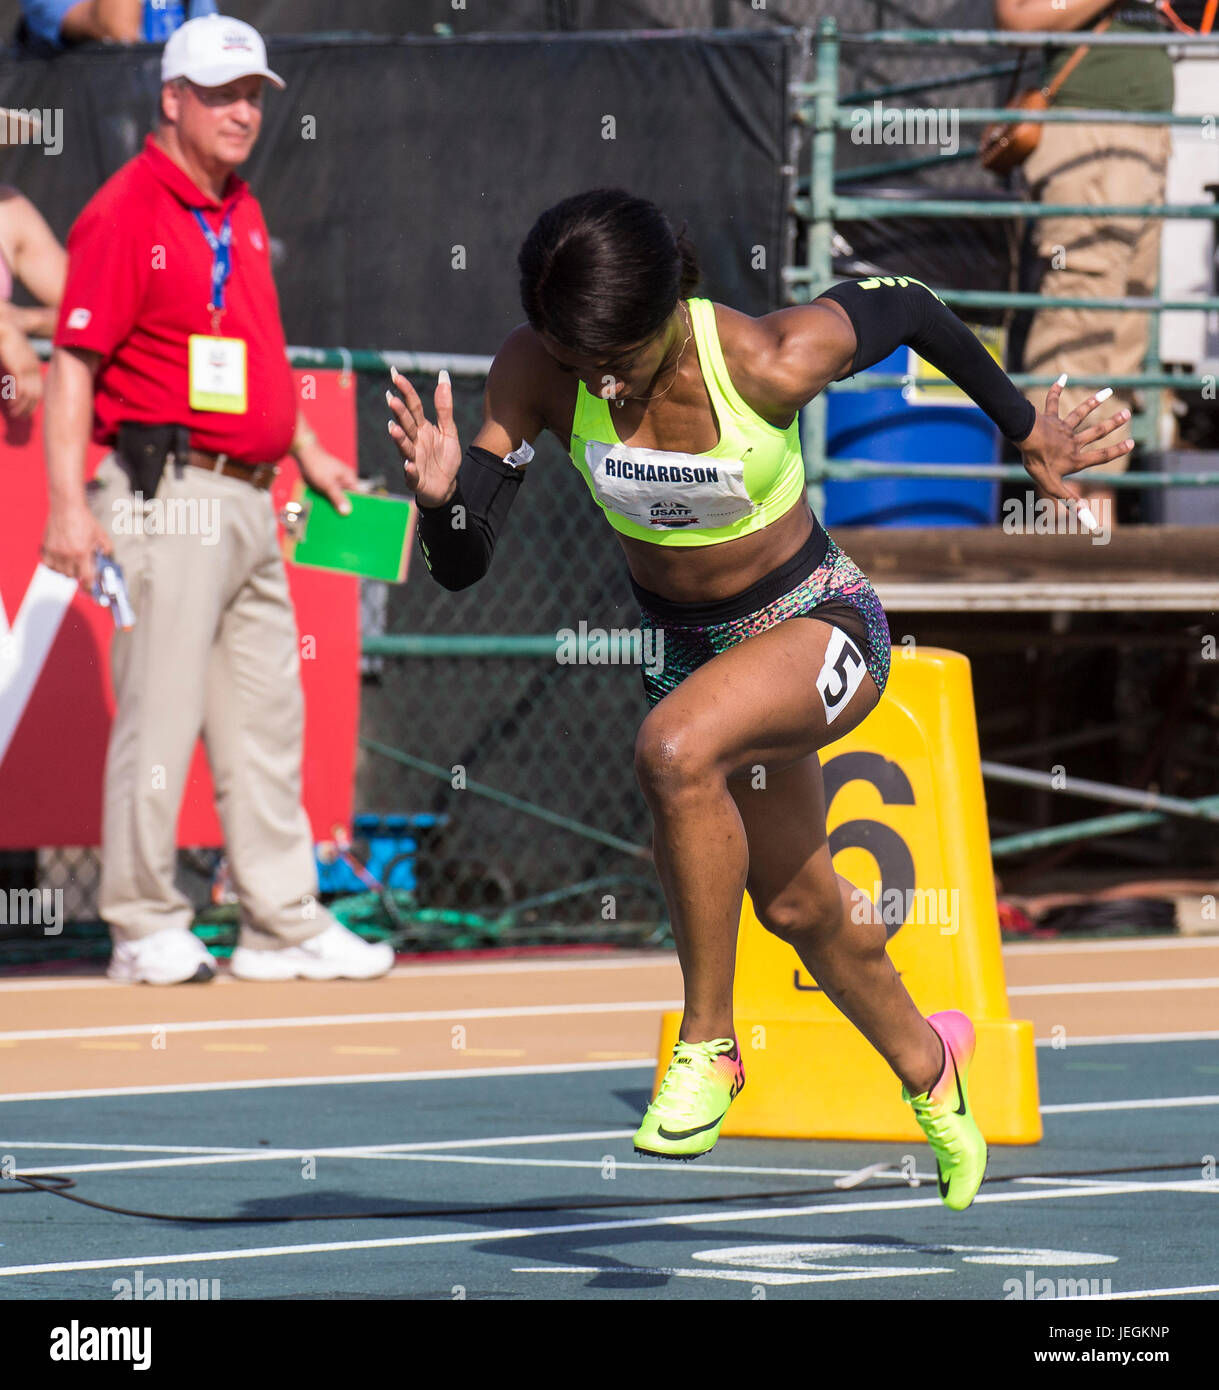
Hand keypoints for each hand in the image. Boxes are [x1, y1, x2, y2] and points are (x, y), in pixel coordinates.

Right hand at [0, 326, 44, 417]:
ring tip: (14, 414)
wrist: (5, 328)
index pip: (39, 390)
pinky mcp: (18, 368)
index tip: (27, 412)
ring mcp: (28, 369)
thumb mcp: (18, 356)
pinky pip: (20, 388)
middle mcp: (34, 369)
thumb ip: (19, 367)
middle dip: (29, 408)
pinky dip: (16, 399)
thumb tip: (15, 379)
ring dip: (21, 406)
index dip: (34, 403)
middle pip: (36, 394)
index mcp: (35, 367)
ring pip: (29, 394)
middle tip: (21, 418)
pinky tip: (11, 405)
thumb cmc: (8, 341)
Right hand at [41, 498, 111, 590]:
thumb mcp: (100, 534)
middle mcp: (67, 555)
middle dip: (78, 574)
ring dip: (66, 571)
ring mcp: (55, 552)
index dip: (90, 585)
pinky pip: (47, 564)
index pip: (86, 577)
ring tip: (70, 564)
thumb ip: (107, 548)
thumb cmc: (84, 520)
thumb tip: (107, 556)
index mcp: (82, 553)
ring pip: (59, 572)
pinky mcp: (46, 547)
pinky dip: (53, 565)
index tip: (91, 587)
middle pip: (72, 576)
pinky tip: (58, 561)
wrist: (66, 507)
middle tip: (81, 569)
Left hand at [295, 444, 357, 515]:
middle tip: (344, 524)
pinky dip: (328, 503)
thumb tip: (347, 512)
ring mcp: (336, 484)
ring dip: (335, 508)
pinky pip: (330, 497)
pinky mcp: (328, 486)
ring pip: (339, 500)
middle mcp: (346, 483)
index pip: (360, 498)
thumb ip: (338, 497)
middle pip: (349, 500)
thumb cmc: (318, 466)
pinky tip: (325, 512)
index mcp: (351, 480)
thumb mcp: (328, 484)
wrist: (303, 454)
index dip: (359, 509)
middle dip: (346, 510)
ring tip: (334, 521)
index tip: (357, 521)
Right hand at [386, 367, 461, 507]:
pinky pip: (411, 474)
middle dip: (399, 413)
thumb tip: (443, 376)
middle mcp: (414, 441)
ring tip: (394, 429)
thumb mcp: (449, 431)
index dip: (405, 390)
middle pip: (407, 424)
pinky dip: (410, 470)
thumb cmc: (444, 458)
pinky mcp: (415, 479)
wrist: (446, 487)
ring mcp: (413, 459)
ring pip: (405, 447)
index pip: (413, 406)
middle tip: (391, 399)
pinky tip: (409, 465)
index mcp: (422, 428)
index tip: (396, 373)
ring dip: (399, 439)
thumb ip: (444, 407)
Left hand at [1017, 377, 1132, 511]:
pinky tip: (1062, 378)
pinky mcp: (1050, 417)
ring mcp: (1062, 427)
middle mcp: (1073, 441)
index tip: (1132, 442)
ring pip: (1081, 413)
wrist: (1026, 439)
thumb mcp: (1053, 486)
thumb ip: (1071, 500)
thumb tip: (1090, 520)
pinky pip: (1053, 402)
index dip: (1117, 451)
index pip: (1101, 456)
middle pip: (1096, 431)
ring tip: (1109, 391)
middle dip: (1113, 423)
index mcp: (1076, 457)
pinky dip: (1056, 390)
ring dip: (1094, 402)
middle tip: (1127, 413)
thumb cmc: (1038, 463)